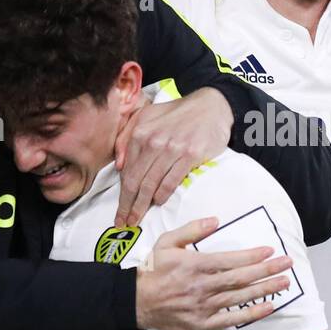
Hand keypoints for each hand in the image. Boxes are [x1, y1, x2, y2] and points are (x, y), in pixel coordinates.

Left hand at [115, 88, 232, 225]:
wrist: (211, 105)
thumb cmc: (178, 114)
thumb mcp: (147, 116)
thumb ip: (127, 136)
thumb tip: (119, 165)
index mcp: (140, 133)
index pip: (127, 172)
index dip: (121, 195)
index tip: (119, 212)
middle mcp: (153, 142)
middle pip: (136, 182)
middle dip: (128, 206)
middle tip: (124, 223)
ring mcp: (172, 149)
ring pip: (151, 185)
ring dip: (142, 206)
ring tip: (138, 219)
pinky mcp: (190, 155)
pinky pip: (171, 181)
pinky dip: (163, 195)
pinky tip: (158, 202)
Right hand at [136, 218, 293, 329]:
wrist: (138, 302)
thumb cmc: (155, 270)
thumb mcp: (167, 242)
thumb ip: (191, 230)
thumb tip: (215, 220)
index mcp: (196, 265)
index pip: (231, 260)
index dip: (253, 256)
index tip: (270, 250)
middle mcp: (203, 286)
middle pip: (242, 278)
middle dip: (267, 270)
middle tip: (288, 263)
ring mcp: (205, 307)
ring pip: (241, 297)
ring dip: (266, 289)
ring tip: (285, 282)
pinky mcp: (204, 323)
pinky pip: (233, 318)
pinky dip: (252, 313)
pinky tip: (268, 306)